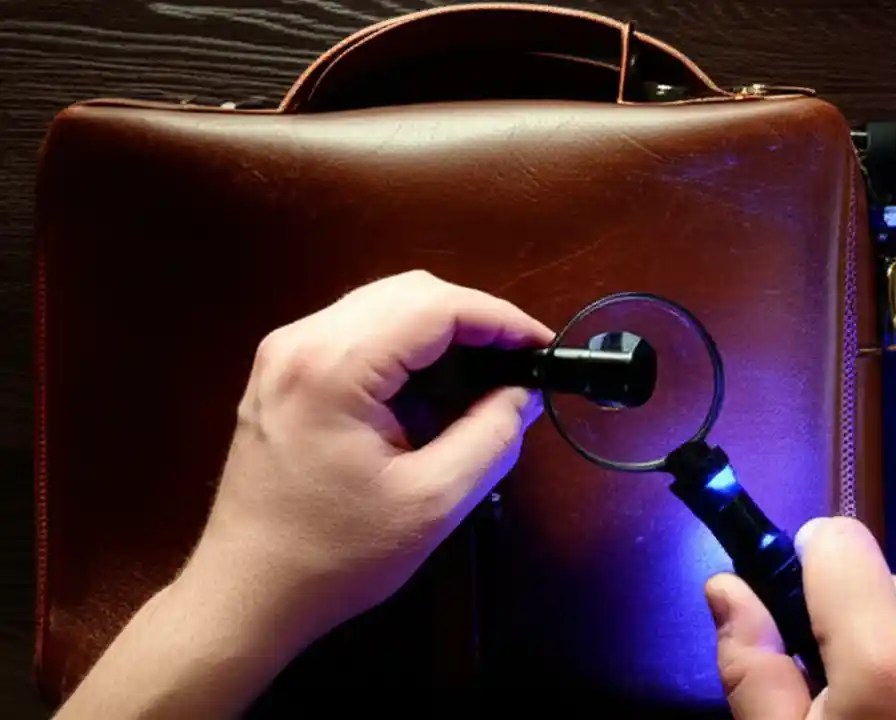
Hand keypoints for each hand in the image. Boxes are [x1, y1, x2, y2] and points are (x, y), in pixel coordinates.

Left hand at [58, 271, 552, 718]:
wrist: (247, 594)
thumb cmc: (336, 556)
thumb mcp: (433, 502)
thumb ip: (491, 437)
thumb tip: (523, 393)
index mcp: (332, 367)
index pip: (434, 306)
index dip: (499, 319)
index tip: (542, 348)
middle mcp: (300, 341)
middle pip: (408, 292)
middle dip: (473, 319)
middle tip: (518, 362)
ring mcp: (284, 353)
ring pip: (383, 305)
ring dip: (440, 331)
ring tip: (484, 376)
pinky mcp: (282, 372)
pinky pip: (357, 331)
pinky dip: (405, 346)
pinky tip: (432, 389)